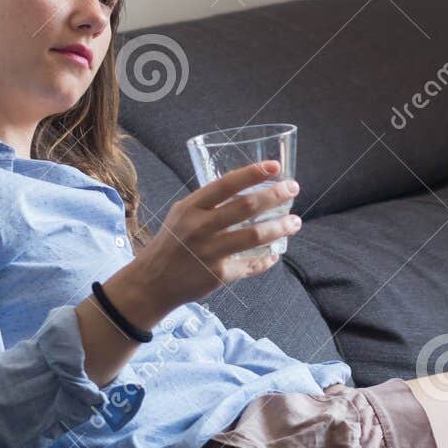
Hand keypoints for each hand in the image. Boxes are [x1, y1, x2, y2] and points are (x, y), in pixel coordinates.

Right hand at [104, 159, 300, 326]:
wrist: (152, 281)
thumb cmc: (172, 242)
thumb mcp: (182, 215)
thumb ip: (210, 203)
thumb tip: (248, 190)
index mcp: (191, 207)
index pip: (225, 184)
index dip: (252, 173)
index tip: (275, 166)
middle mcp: (200, 227)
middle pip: (246, 207)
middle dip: (275, 196)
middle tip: (293, 189)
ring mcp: (210, 252)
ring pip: (255, 236)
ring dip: (280, 227)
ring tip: (295, 222)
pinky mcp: (219, 275)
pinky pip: (251, 264)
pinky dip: (268, 259)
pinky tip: (276, 253)